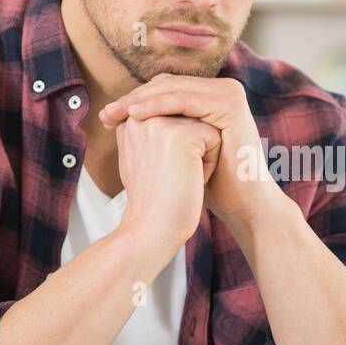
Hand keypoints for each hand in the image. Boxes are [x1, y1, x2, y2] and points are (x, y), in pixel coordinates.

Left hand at [100, 74, 285, 231]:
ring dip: (140, 99)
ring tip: (115, 112)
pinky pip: (186, 100)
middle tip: (106, 113)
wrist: (242, 204)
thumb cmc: (212, 183)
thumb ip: (162, 127)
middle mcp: (224, 89)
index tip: (106, 116)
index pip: (166, 88)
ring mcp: (230, 94)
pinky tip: (135, 114)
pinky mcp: (231, 105)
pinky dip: (158, 105)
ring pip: (175, 89)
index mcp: (212, 95)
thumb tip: (121, 118)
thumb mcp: (181, 149)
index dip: (135, 99)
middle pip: (169, 85)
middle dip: (133, 98)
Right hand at [115, 115, 219, 254]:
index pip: (176, 117)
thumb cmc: (154, 200)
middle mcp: (141, 115)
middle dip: (191, 149)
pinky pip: (215, 139)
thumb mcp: (146, 157)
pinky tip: (189, 180)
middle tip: (170, 177)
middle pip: (191, 119)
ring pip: (204, 128)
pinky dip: (209, 163)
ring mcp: (159, 122)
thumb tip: (182, 117)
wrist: (151, 229)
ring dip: (200, 155)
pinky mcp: (181, 134)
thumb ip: (155, 131)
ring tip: (179, 177)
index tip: (159, 174)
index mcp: (131, 119)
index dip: (178, 148)